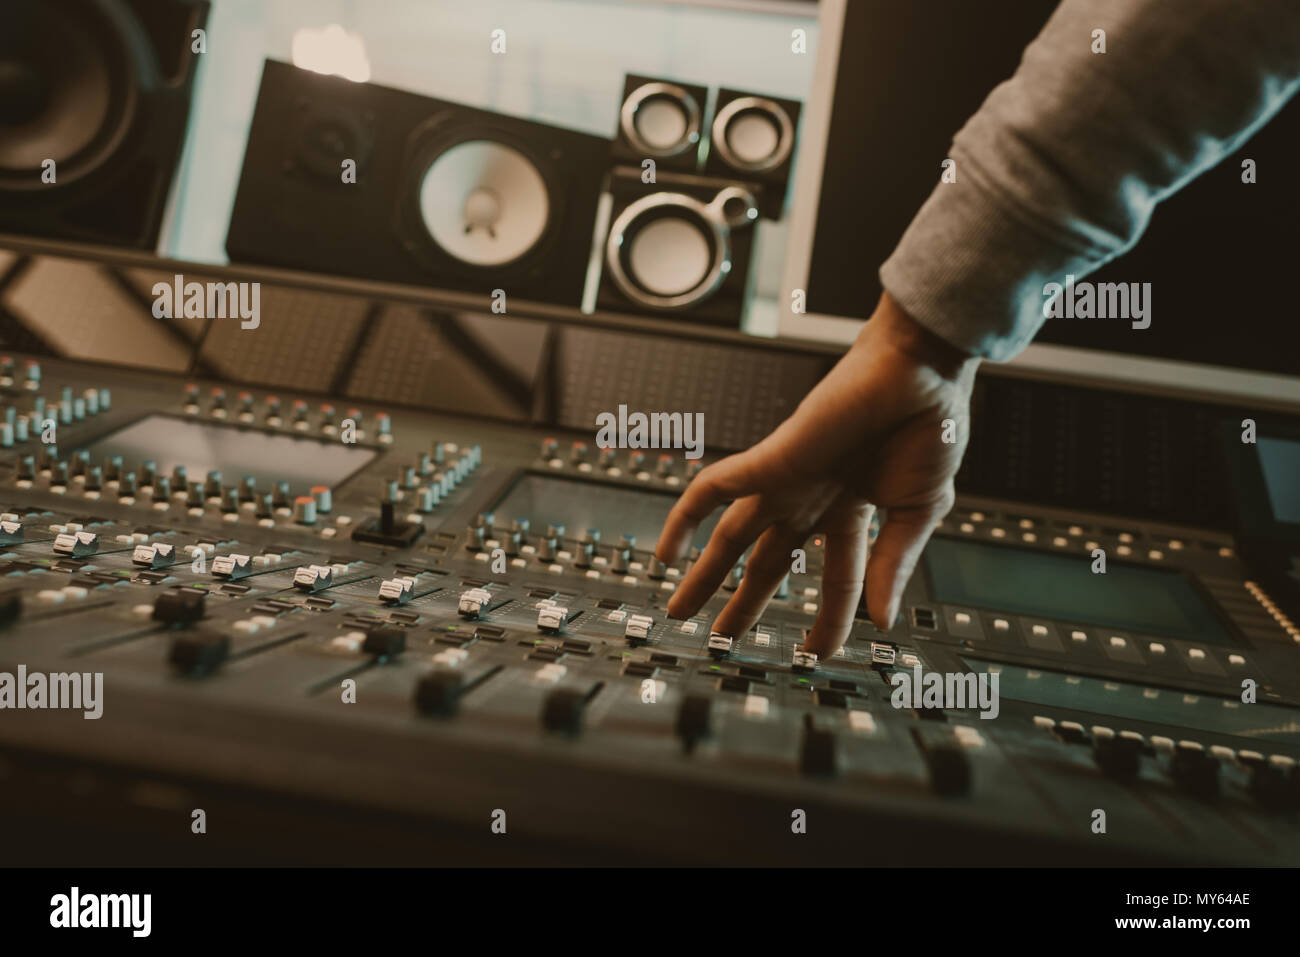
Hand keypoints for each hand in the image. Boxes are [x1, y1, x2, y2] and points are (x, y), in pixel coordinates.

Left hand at [653, 292, 979, 655]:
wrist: (923, 373)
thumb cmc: (930, 426)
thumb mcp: (919, 510)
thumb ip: (894, 563)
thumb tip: (882, 619)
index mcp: (851, 512)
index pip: (834, 579)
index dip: (828, 620)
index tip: (816, 653)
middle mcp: (811, 499)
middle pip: (765, 562)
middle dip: (741, 601)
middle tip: (719, 637)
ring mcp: (786, 481)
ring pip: (731, 536)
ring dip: (703, 574)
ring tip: (679, 609)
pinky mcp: (770, 459)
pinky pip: (712, 490)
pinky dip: (685, 519)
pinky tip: (664, 552)